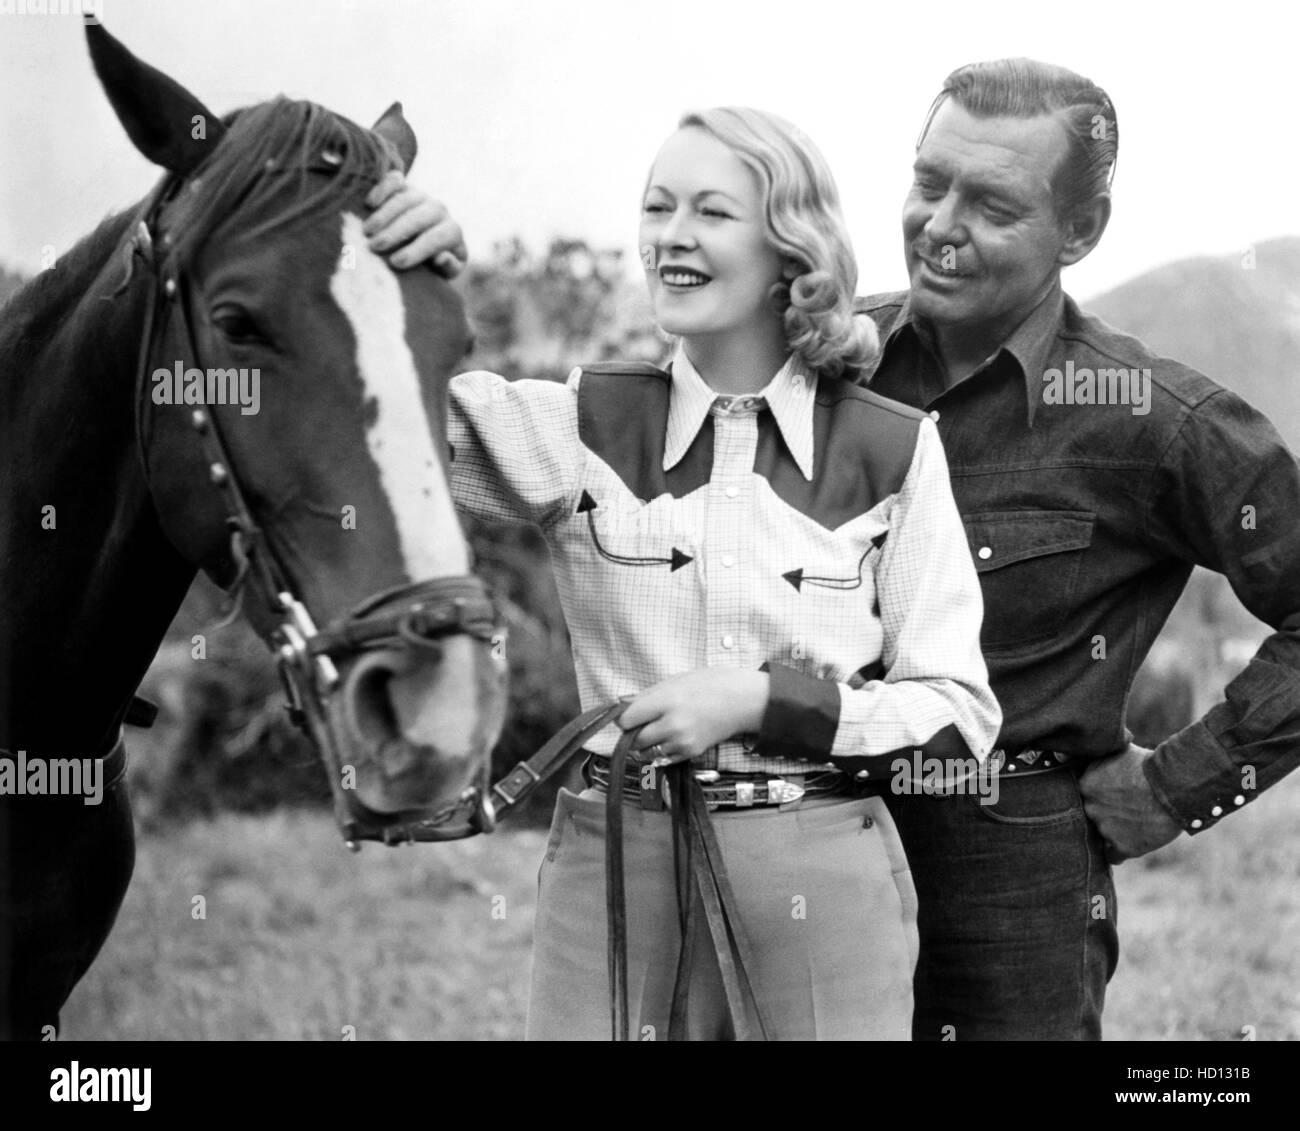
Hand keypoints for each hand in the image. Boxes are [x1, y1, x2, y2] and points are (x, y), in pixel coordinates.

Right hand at [363, 170, 466, 276]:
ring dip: (384, 214)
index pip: (436, 238)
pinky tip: (370, 204)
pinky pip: (395, 180)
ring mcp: (422, 196)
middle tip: (375, 246)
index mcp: (452, 232)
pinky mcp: (405, 187)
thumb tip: (440, 257)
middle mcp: (439, 210)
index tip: (395, 262)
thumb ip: (449, 267)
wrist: (430, 247)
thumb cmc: (437, 265)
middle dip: (395, 232)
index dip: (416, 250)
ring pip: (405, 199)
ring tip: (367, 231)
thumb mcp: (447, 274)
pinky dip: (382, 188)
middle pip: (419, 217)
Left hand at [617, 670, 769, 763]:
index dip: (624, 718)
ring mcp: (682, 742)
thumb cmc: (709, 684)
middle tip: (642, 723)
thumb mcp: (675, 681)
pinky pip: (663, 758)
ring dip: (646, 744)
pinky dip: (661, 750)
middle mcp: (672, 725)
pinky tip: (671, 737)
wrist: (742, 700)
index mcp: (666, 701)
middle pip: (635, 740)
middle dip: (633, 733)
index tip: (629, 715)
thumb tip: (621, 703)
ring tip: (658, 729)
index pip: (627, 720)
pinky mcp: (691, 754)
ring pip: (647, 752)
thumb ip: (646, 695)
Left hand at [1079, 743, 1182, 863]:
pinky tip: (1129, 844)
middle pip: (1091, 815)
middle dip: (1105, 812)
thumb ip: (1096, 760)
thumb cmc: (1148, 765)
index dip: (1096, 796)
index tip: (1109, 795)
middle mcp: (1090, 808)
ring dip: (1114, 831)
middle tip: (1123, 808)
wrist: (1175, 786)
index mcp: (1084, 785)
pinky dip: (1120, 851)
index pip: (1082, 795)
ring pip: (1103, 834)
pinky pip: (1113, 856)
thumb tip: (1071, 756)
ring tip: (1135, 822)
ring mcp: (1106, 829)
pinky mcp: (1124, 847)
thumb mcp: (1116, 752)